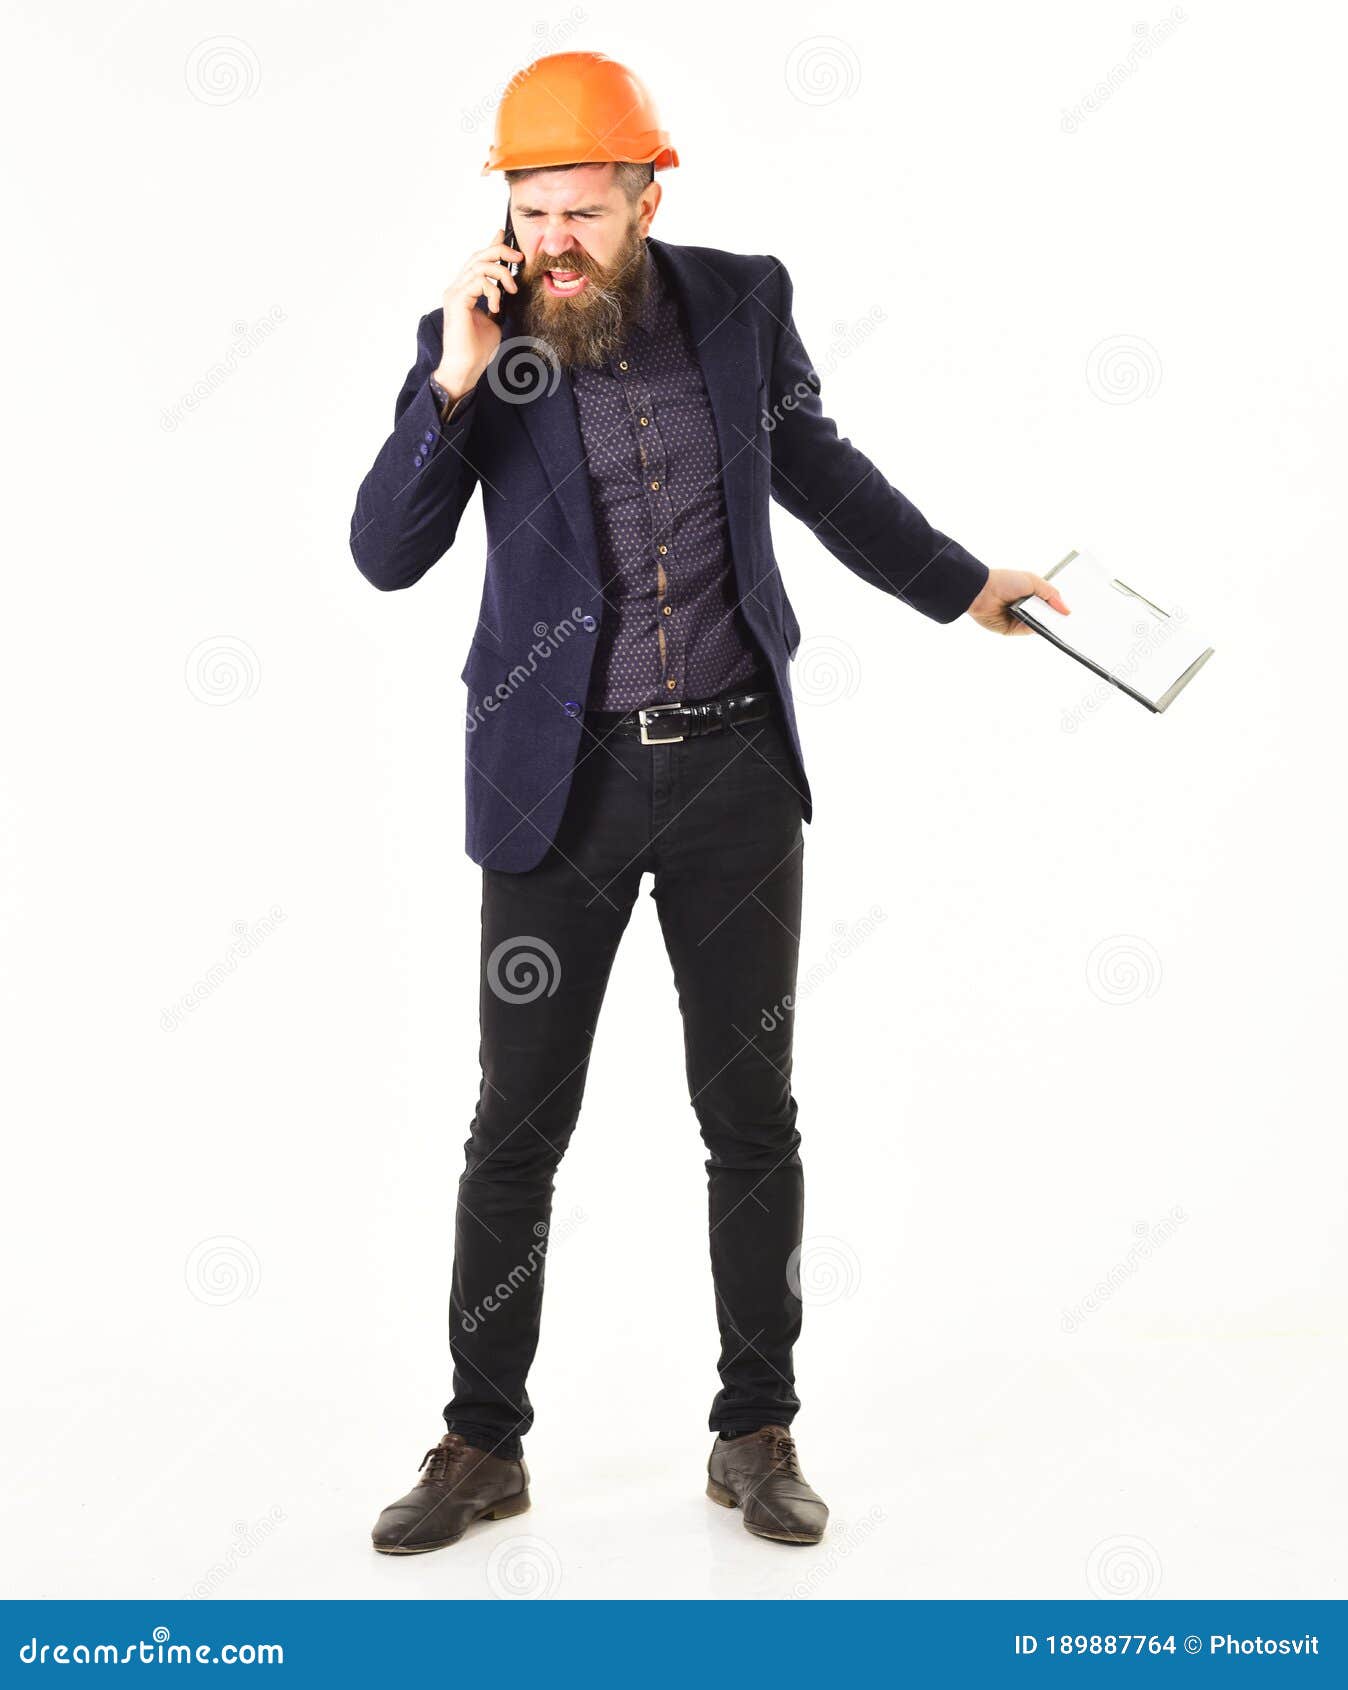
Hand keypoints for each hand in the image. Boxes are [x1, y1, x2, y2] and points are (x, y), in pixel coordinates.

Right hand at [432, 227, 523, 401]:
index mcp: (464, 290)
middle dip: (500, 250)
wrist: (466, 368)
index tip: (504, 235)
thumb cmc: (477, 349)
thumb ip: (497, 302)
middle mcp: (457, 288)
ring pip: (480, 265)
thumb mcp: (494, 320)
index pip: (477, 260)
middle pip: (478, 256)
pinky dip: (493, 291)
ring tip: (511, 289)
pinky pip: (478, 282)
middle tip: (519, 257)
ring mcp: (455, 293)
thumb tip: (507, 291)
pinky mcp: (457, 300)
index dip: (491, 244)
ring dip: (501, 273)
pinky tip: (496, 306)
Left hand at [966, 569, 1068, 634]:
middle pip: (1047, 616)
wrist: (982, 591)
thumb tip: (1066, 610)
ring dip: (1050, 625)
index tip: (1078, 611)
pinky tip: (1049, 627)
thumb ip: (1052, 594)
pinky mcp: (1012, 630)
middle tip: (1077, 622)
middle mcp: (1026, 607)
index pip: (1050, 603)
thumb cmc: (1005, 581)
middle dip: (1059, 618)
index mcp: (1031, 594)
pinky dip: (1038, 629)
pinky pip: (1029, 631)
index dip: (1062, 607)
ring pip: (1040, 625)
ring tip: (1068, 626)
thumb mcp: (1033, 581)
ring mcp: (1020, 619)